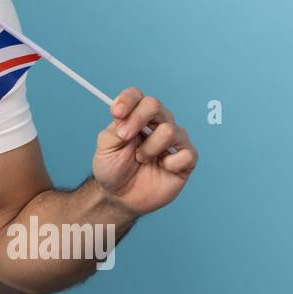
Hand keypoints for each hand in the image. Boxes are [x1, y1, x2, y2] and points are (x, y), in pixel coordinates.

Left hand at [92, 86, 198, 216]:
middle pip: (155, 105)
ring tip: (140, 159)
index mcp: (136, 117)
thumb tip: (127, 115)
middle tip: (125, 137)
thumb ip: (116, 127)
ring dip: (150, 147)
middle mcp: (157, 124)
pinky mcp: (186, 160)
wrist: (119, 196)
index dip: (128, 100)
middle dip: (137, 120)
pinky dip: (171, 162)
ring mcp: (173, 141)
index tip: (116, 112)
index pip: (137, 96)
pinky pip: (187, 153)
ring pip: (169, 130)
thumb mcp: (106, 146)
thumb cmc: (112, 169)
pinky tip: (162, 168)